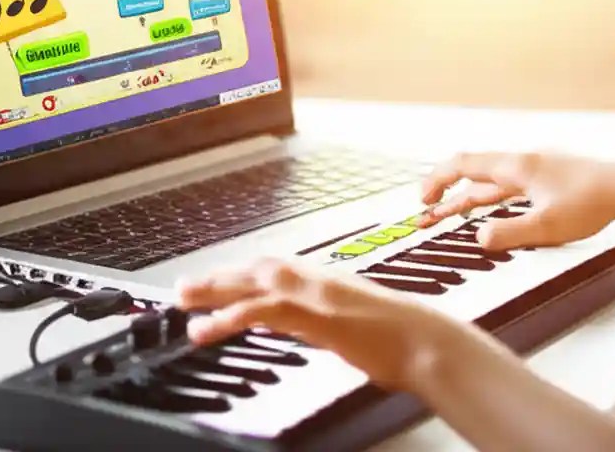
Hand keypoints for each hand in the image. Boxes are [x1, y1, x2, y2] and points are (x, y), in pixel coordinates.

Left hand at [177, 257, 464, 388]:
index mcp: (332, 281)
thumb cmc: (407, 341)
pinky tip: (212, 324)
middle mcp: (322, 281)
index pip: (279, 269)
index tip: (218, 281)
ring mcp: (320, 296)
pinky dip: (235, 315)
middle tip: (184, 288)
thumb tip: (318, 330)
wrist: (430, 344)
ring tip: (184, 303)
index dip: (244, 274)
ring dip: (217, 291)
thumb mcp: (361, 327)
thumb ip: (333, 324)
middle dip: (220, 277)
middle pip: (261, 270)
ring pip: (257, 284)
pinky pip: (268, 311)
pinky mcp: (319, 317)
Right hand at [418, 152, 614, 249]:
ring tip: (447, 216)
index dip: (437, 180)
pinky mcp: (549, 179)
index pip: (464, 165)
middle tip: (426, 216)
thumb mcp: (547, 226)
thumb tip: (478, 238)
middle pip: (474, 174)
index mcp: (516, 166)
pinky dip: (492, 200)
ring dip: (468, 199)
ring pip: (492, 183)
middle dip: (446, 195)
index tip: (422, 201)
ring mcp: (536, 170)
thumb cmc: (591, 204)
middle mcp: (522, 163)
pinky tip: (490, 213)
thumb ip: (510, 233)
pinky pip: (510, 188)